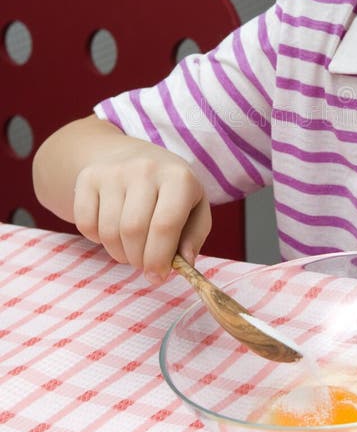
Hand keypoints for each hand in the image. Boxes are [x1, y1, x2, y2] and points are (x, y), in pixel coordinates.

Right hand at [73, 145, 210, 283]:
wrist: (131, 155)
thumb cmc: (170, 190)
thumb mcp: (195, 207)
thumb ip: (194, 236)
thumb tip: (184, 263)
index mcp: (178, 177)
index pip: (165, 225)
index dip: (159, 258)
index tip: (158, 276)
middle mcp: (145, 169)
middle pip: (133, 231)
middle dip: (138, 259)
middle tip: (144, 263)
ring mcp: (113, 171)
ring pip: (109, 232)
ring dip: (119, 253)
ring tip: (130, 249)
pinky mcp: (88, 177)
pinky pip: (86, 224)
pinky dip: (96, 239)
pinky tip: (111, 231)